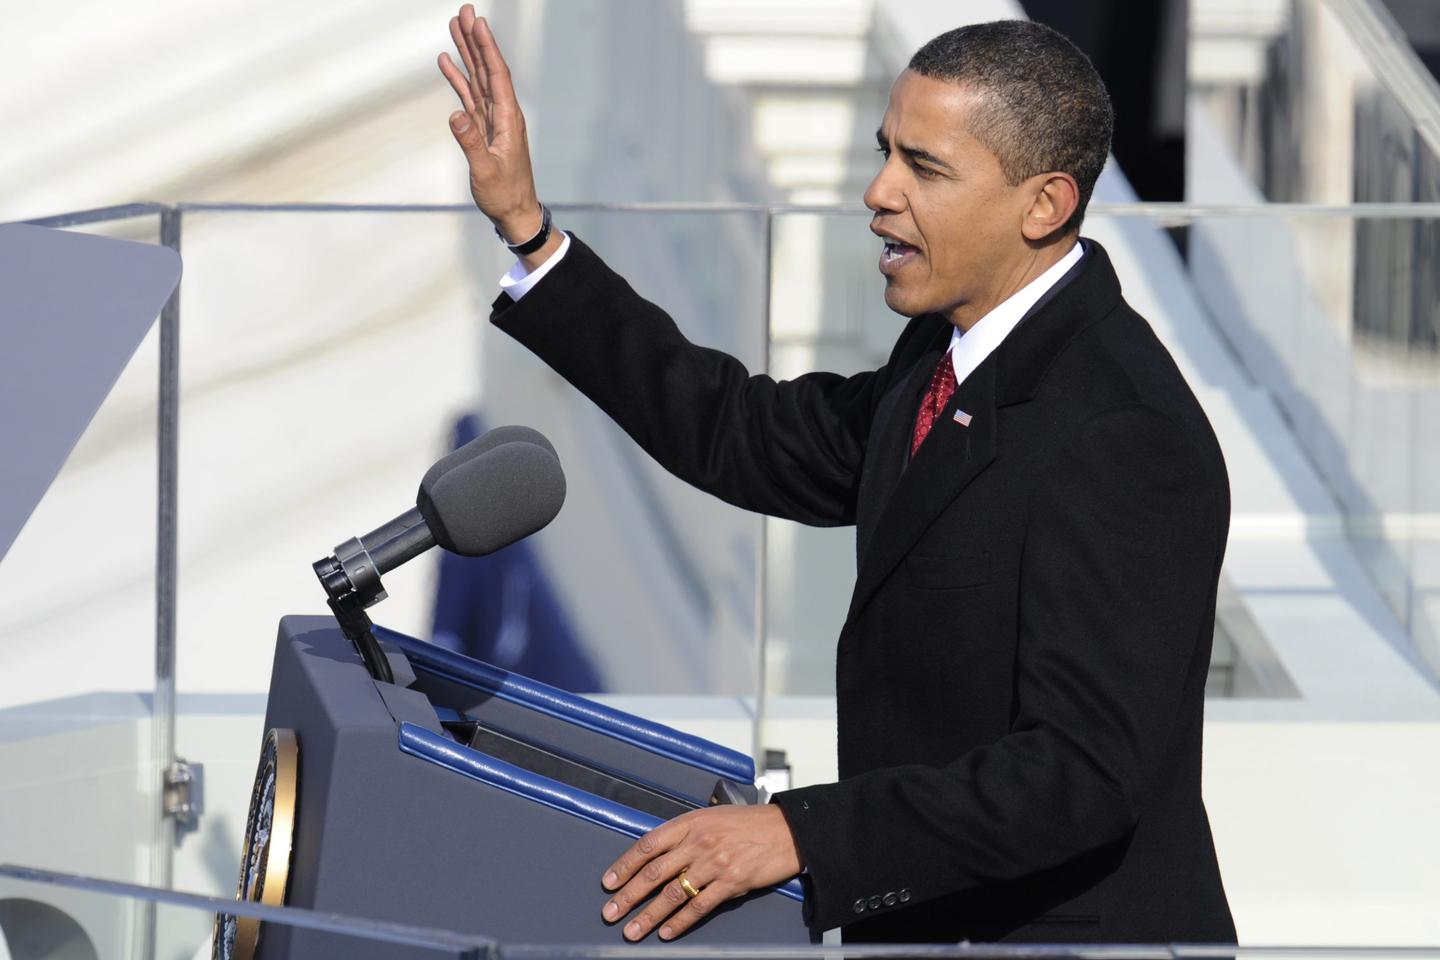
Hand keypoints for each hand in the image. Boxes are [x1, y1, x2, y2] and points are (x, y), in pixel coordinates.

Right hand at [437, 5, 557, 263]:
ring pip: (477, 78)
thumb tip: (454, 115)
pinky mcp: (483, 128)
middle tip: (465, 11)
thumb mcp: (485, 171)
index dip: (487, 48)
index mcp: (508, 119)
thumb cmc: (504, 195)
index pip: (496, 75)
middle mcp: (502, 114)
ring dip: (467, 53)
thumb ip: (470, 143)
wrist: (515, 213)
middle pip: (487, 69)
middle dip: (476, 39)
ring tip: (454, 27)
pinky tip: (447, 62)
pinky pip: (469, 96)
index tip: (478, 23)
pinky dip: (458, 78)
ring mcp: (492, 120)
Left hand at [600, 804, 803, 940]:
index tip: (609, 882)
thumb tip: (656, 855)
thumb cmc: (749, 823)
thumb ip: (685, 834)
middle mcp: (699, 842)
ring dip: (649, 915)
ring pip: (673, 893)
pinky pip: (700, 907)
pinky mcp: (732, 882)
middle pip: (654, 872)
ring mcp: (715, 863)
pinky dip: (680, 922)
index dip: (625, 865)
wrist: (787, 830)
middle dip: (628, 895)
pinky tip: (666, 933)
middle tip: (610, 912)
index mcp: (690, 823)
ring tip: (632, 931)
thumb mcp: (712, 817)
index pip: (648, 845)